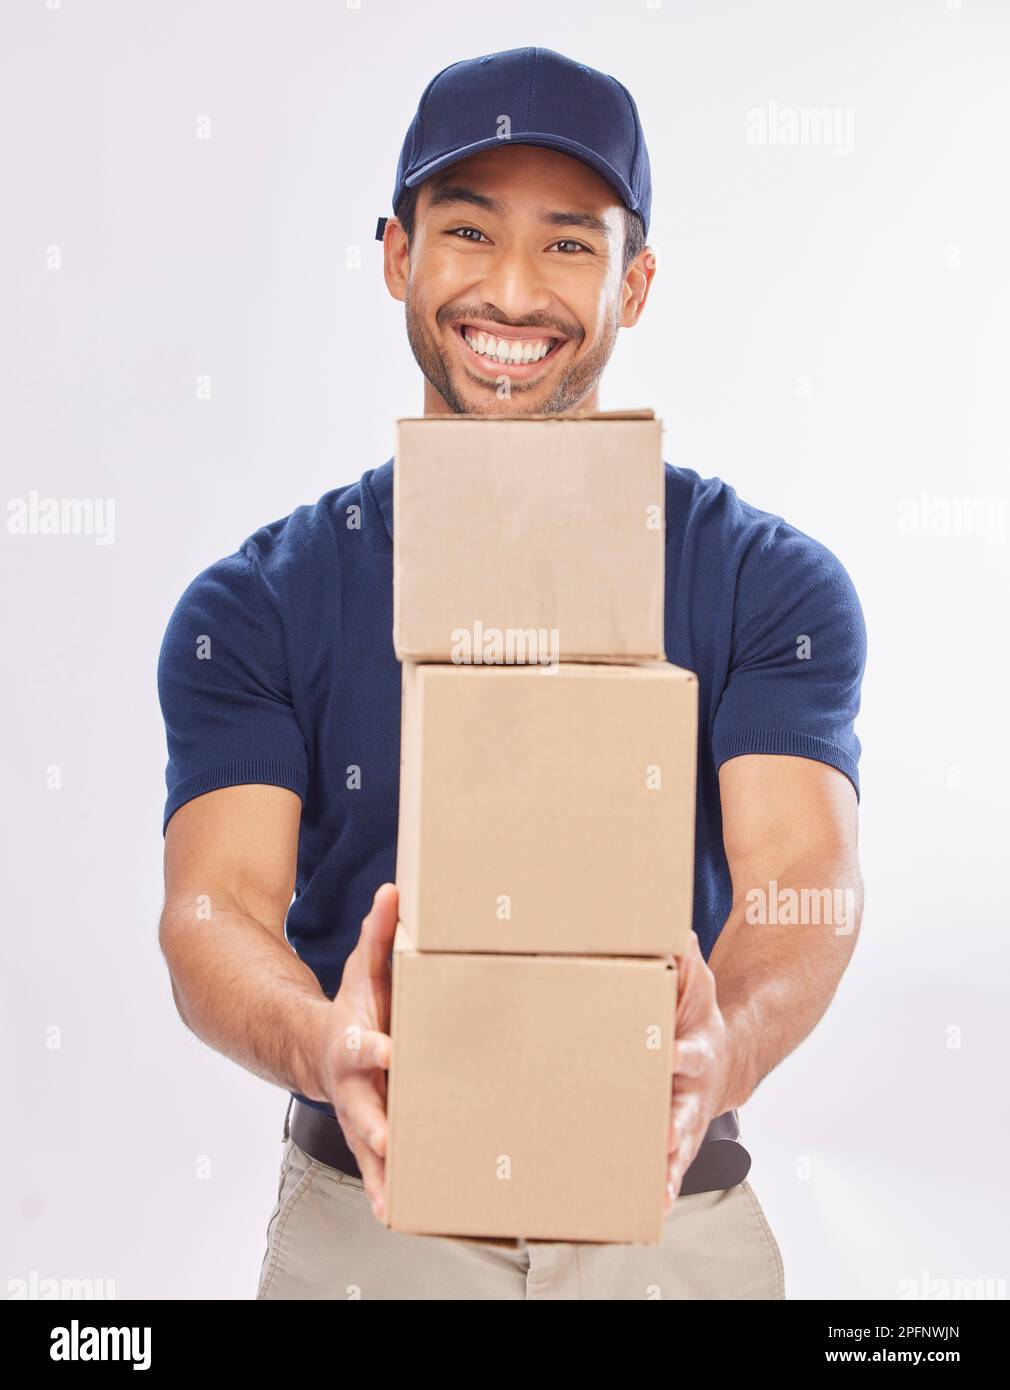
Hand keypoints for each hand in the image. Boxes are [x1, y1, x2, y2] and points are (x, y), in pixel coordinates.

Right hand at [316, 882, 396, 1219]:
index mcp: (354, 1040)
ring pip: (367, 1145)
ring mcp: (357, 1111)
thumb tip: (394, 892)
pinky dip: (382, 1187)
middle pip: (361, 1105)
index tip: (389, 1050)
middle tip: (388, 1137)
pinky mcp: (368, 1133)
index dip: (374, 1046)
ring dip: (379, 1167)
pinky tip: (395, 1212)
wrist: (320, 1046)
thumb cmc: (355, 1006)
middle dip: (375, 1122)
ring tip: (393, 1194)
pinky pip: (376, 1164)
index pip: (363, 1043)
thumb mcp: (365, 968)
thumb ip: (380, 933)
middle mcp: (352, 1083)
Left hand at [664, 930, 730, 1211]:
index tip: (668, 1054)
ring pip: (681, 1146)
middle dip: (677, 1122)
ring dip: (670, 1167)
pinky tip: (653, 1208)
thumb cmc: (698, 1016)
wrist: (724, 1054)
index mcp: (696, 1047)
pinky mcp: (678, 1139)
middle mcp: (695, 1088)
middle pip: (687, 1108)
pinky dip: (664, 1187)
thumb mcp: (694, 982)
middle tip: (667, 1135)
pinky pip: (670, 1167)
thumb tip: (672, 927)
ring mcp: (689, 1117)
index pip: (687, 1050)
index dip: (678, 1052)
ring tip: (658, 1188)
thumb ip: (682, 958)